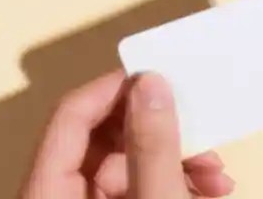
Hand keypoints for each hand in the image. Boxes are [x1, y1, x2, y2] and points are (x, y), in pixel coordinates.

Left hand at [20, 70, 235, 198]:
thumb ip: (151, 149)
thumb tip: (152, 86)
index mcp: (46, 191)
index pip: (70, 115)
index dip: (115, 88)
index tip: (158, 75)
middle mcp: (59, 196)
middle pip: (104, 138)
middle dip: (161, 130)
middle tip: (198, 125)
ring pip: (129, 164)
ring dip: (177, 159)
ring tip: (216, 173)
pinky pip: (139, 187)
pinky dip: (173, 182)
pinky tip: (208, 188)